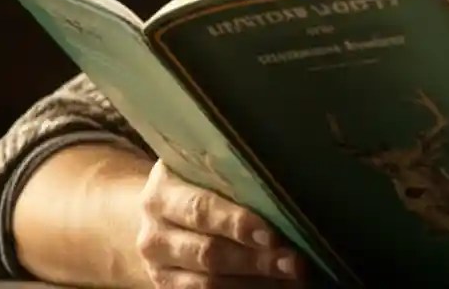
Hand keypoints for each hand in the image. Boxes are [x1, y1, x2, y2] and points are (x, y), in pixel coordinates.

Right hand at [136, 160, 304, 287]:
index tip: (271, 235)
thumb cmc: (197, 186)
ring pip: (208, 284)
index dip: (236, 223)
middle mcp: (154, 234)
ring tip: (292, 278)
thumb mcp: (203, 172)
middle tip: (294, 262)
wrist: (160, 218)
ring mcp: (158, 268)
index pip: (200, 209)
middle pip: (207, 252)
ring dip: (254, 283)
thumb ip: (234, 178)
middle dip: (255, 260)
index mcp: (163, 193)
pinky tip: (276, 287)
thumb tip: (284, 192)